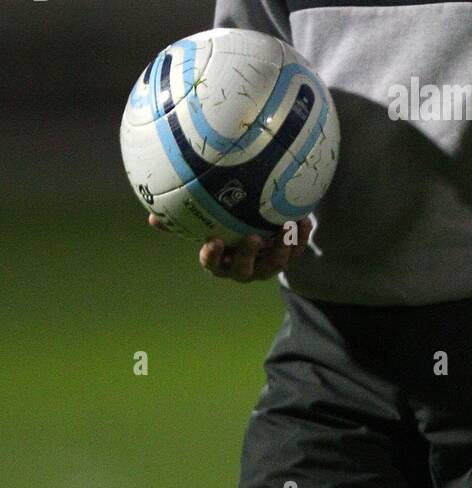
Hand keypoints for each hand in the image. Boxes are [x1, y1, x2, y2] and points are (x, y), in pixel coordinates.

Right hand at [148, 213, 313, 281]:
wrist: (260, 233)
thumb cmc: (226, 230)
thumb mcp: (207, 226)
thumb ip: (182, 223)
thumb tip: (152, 218)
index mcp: (221, 263)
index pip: (213, 264)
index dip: (212, 256)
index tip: (212, 241)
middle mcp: (244, 269)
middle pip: (245, 269)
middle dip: (248, 254)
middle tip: (251, 236)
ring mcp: (267, 266)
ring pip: (275, 264)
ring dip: (281, 247)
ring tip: (285, 228)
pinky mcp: (288, 259)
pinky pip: (296, 251)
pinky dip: (300, 237)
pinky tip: (302, 220)